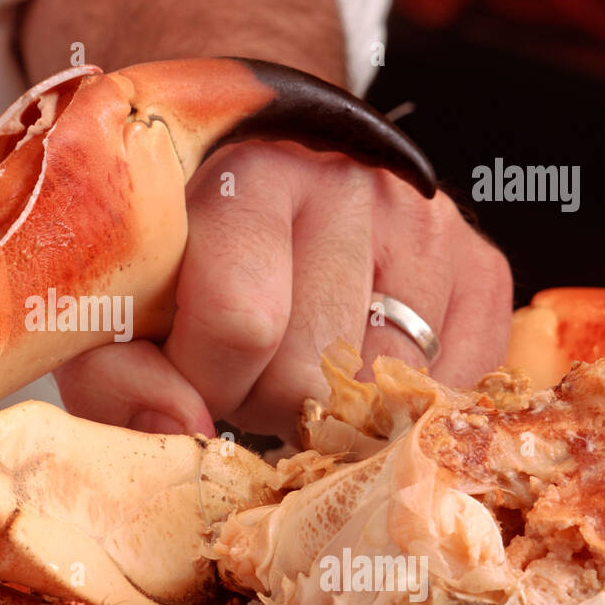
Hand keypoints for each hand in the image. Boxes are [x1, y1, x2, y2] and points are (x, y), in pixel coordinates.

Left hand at [55, 140, 512, 438]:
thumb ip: (120, 375)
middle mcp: (349, 180)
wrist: (268, 190)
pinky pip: (448, 387)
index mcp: (247, 173)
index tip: (190, 368)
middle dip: (262, 396)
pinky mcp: (483, 265)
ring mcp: (428, 219)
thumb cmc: (181, 263)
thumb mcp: (121, 314)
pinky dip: (395, 404)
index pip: (241, 320)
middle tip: (245, 365)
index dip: (205, 377)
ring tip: (297, 357)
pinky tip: (355, 365)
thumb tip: (182, 431)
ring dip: (328, 405)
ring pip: (381, 387)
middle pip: (310, 367)